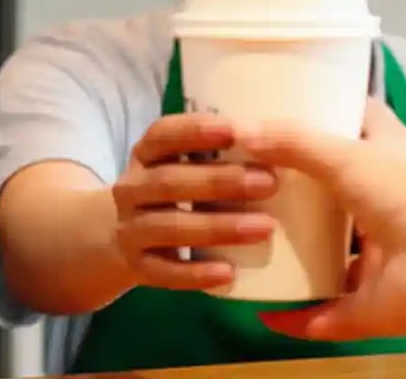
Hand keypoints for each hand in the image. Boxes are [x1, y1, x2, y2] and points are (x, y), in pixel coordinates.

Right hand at [113, 114, 278, 289]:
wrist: (134, 239)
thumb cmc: (181, 191)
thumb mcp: (191, 164)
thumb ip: (223, 152)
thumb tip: (276, 139)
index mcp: (147, 153)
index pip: (163, 134)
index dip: (195, 131)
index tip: (234, 131)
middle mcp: (131, 188)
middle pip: (169, 182)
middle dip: (220, 182)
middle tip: (269, 183)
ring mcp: (129, 229)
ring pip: (169, 227)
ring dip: (218, 227)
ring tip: (264, 228)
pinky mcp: (136, 268)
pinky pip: (163, 272)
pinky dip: (196, 273)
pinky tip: (229, 273)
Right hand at [237, 99, 405, 339]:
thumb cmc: (403, 192)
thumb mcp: (345, 153)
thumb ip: (295, 142)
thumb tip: (239, 130)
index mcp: (389, 158)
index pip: (361, 124)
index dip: (330, 115)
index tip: (288, 112)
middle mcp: (386, 204)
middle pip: (338, 192)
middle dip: (301, 192)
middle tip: (251, 186)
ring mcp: (380, 256)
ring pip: (332, 255)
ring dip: (297, 255)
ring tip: (250, 247)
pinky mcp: (370, 302)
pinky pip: (325, 313)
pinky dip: (297, 317)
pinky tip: (263, 311)